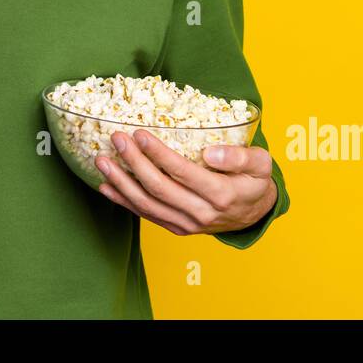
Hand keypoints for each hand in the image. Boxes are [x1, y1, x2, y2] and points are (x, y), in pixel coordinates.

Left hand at [95, 130, 276, 235]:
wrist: (255, 215)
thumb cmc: (255, 182)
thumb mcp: (260, 164)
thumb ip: (239, 156)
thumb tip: (210, 152)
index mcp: (222, 194)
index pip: (183, 172)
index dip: (159, 154)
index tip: (140, 134)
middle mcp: (201, 213)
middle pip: (159, 187)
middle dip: (134, 161)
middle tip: (117, 138)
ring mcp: (187, 224)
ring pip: (147, 204)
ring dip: (121, 182)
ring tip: (102, 160)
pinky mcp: (176, 228)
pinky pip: (145, 215)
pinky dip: (123, 201)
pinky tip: (106, 186)